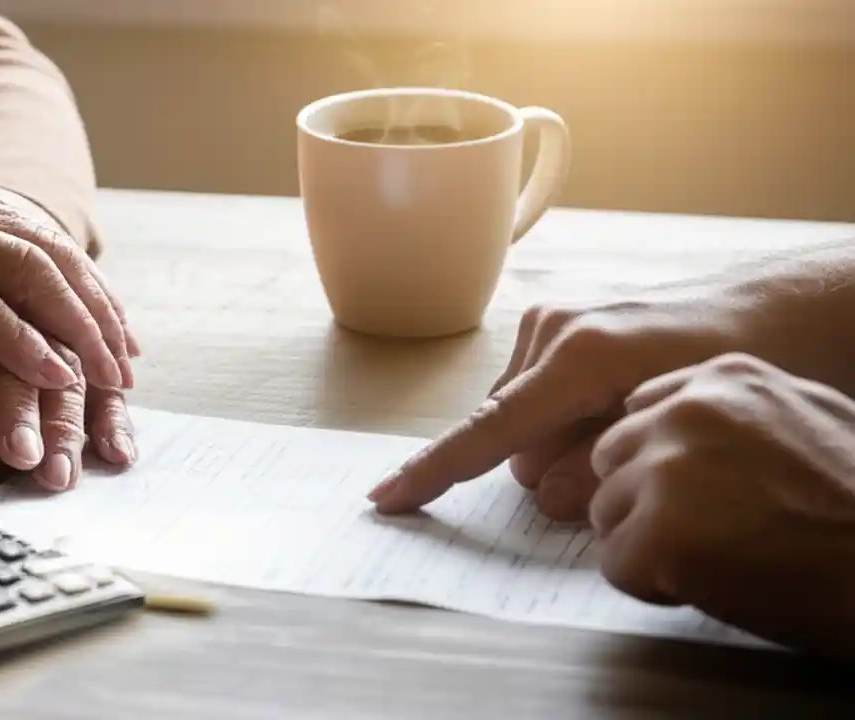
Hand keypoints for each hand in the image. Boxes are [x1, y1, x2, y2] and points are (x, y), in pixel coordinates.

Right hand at [0, 157, 132, 392]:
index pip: (41, 234)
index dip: (87, 286)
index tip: (116, 331)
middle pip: (49, 251)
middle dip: (96, 312)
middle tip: (125, 364)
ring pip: (29, 273)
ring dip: (77, 329)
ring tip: (105, 378)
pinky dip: (25, 343)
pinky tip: (54, 374)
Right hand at [367, 244, 854, 518]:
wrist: (775, 311)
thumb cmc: (740, 366)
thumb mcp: (672, 433)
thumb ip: (595, 469)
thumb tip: (543, 490)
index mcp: (580, 354)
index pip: (489, 430)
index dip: (435, 470)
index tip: (386, 495)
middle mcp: (552, 330)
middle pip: (512, 441)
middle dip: (552, 465)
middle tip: (621, 450)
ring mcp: (551, 322)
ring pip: (521, 423)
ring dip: (561, 441)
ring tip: (625, 418)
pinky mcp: (557, 324)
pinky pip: (532, 397)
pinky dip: (561, 415)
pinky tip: (611, 400)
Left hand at [588, 353, 854, 656]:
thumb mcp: (812, 415)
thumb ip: (739, 410)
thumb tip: (673, 418)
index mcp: (725, 378)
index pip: (641, 411)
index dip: (661, 462)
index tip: (702, 492)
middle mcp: (687, 412)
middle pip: (612, 458)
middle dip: (642, 500)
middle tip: (706, 533)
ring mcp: (670, 470)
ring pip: (606, 510)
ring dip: (644, 543)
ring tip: (715, 558)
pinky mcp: (662, 534)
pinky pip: (616, 563)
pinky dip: (650, 585)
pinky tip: (708, 584)